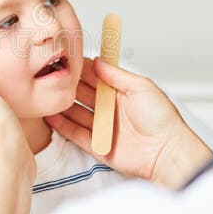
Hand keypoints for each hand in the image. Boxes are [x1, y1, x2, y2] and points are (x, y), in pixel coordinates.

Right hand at [45, 57, 212, 188]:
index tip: (64, 61)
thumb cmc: (161, 119)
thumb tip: (97, 61)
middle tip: (50, 77)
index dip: (80, 69)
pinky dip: (63, 126)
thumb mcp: (141, 87)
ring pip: (76, 113)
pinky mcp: (97, 146)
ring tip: (46, 96)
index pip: (94, 77)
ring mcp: (102, 127)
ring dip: (62, 105)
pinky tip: (51, 117)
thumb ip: (117, 75)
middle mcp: (108, 108)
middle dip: (67, 86)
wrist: (166, 152)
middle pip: (82, 94)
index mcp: (120, 92)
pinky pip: (75, 134)